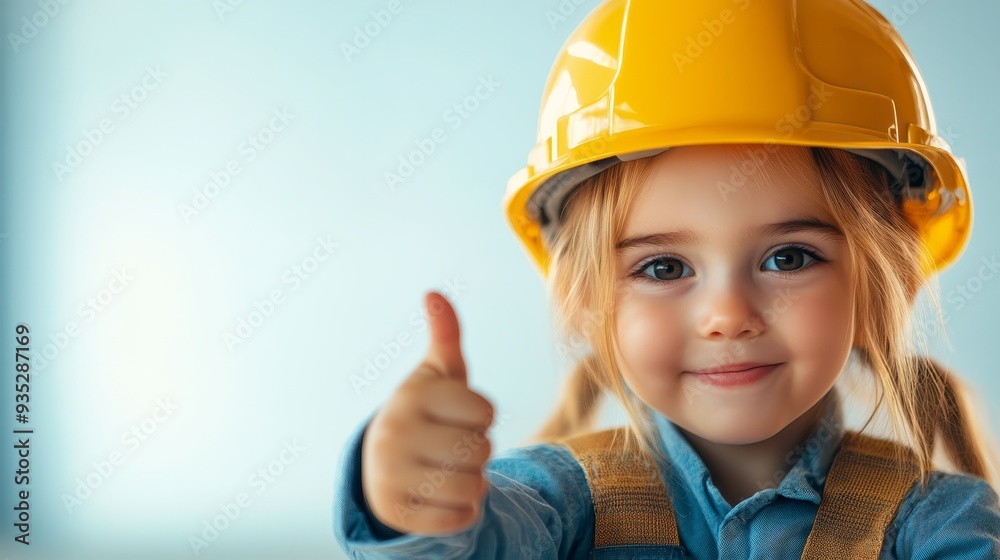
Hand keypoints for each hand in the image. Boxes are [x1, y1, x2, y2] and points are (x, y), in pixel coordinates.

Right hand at [361, 291, 494, 534]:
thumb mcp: (437, 376)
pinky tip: (440, 497)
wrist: (381, 466)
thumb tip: (434, 293)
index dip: (483, 418)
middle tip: (452, 446)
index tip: (459, 416)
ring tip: (449, 471)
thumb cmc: (425, 414)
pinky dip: (461, 512)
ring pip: (473, 487)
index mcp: (413, 395)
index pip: (486, 413)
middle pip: (481, 451)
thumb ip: (445, 336)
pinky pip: (459, 518)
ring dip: (473, 484)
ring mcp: (392, 474)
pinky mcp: (396, 512)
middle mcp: (396, 432)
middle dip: (478, 452)